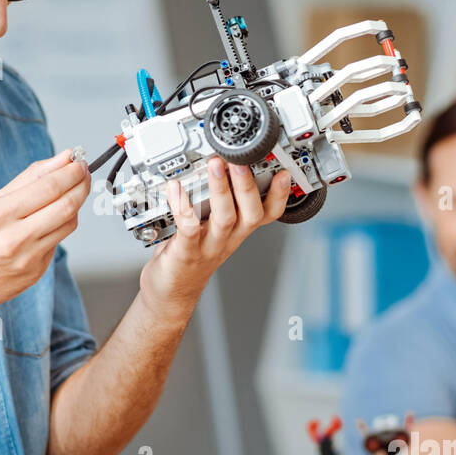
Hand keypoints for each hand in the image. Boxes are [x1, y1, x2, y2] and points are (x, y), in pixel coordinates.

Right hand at [0, 148, 89, 319]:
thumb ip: (28, 180)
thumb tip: (60, 159)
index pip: (49, 187)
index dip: (71, 171)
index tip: (78, 161)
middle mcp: (15, 238)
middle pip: (66, 205)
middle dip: (82, 184)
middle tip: (83, 173)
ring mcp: (28, 259)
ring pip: (68, 225)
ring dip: (75, 205)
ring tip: (70, 192)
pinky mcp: (35, 273)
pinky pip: (57, 243)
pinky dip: (58, 228)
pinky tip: (48, 221)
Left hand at [138, 158, 291, 316]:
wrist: (171, 293)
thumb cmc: (190, 258)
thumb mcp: (213, 229)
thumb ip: (219, 203)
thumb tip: (223, 168)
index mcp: (237, 232)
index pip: (267, 214)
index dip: (279, 196)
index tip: (283, 173)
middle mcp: (227, 239)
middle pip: (250, 214)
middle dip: (248, 186)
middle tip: (241, 161)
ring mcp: (208, 247)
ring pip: (224, 219)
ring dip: (221, 190)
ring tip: (215, 165)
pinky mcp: (185, 253)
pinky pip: (188, 229)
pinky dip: (182, 208)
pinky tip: (176, 188)